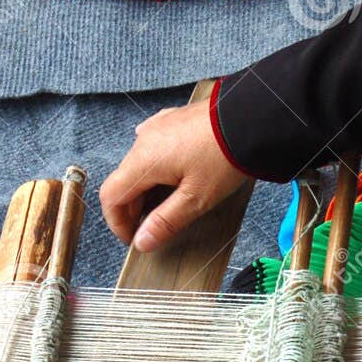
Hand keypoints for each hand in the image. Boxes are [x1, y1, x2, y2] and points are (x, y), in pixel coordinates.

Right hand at [100, 94, 248, 253]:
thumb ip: (165, 221)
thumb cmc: (225, 158)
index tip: (134, 239)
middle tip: (153, 227)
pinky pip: (154, 147)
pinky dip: (157, 168)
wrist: (251, 120)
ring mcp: (157, 127)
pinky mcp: (172, 120)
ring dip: (146, 188)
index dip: (118, 223)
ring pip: (138, 163)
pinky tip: (176, 175)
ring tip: (169, 205)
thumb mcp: (196, 198)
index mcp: (143, 161)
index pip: (111, 196)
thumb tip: (142, 241)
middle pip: (123, 180)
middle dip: (133, 208)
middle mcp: (143, 140)